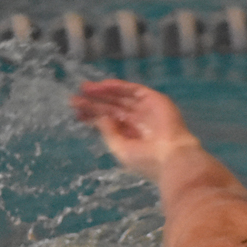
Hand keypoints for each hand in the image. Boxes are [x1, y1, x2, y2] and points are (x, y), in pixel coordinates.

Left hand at [71, 79, 196, 181]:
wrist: (172, 157)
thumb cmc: (146, 160)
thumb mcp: (121, 149)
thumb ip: (109, 133)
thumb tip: (99, 118)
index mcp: (131, 136)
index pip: (109, 122)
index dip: (93, 116)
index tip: (77, 112)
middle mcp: (138, 121)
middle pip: (112, 108)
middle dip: (94, 103)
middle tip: (75, 99)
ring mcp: (146, 109)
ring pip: (121, 98)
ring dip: (103, 93)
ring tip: (84, 89)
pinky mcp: (154, 99)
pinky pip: (133, 89)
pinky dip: (117, 86)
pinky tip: (102, 86)